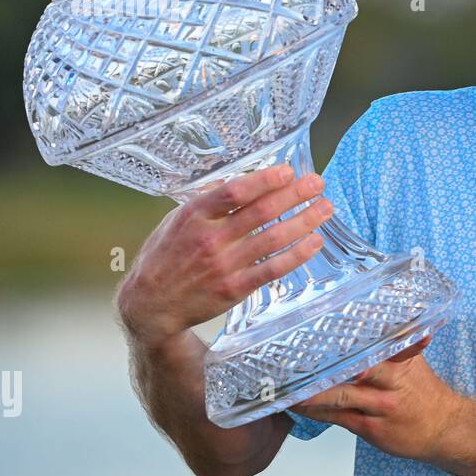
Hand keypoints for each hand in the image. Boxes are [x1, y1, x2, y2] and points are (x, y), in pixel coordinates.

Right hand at [116, 164, 333, 345]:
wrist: (150, 305)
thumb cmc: (164, 256)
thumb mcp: (175, 220)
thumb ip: (206, 201)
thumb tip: (237, 179)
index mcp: (194, 216)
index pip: (234, 192)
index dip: (264, 180)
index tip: (288, 170)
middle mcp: (210, 239)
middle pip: (261, 212)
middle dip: (294, 194)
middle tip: (317, 182)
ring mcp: (224, 265)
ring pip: (273, 238)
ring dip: (304, 221)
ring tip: (326, 207)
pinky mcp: (235, 288)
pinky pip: (273, 269)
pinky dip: (297, 255)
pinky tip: (315, 241)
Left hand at [289, 333, 464, 463]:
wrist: (445, 428)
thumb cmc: (424, 393)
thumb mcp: (414, 361)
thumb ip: (393, 342)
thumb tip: (368, 318)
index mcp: (402, 358)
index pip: (375, 339)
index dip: (349, 331)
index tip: (322, 320)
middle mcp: (392, 380)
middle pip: (357, 365)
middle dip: (326, 360)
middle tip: (295, 351)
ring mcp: (380, 405)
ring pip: (341, 394)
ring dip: (312, 389)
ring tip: (286, 381)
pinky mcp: (370, 426)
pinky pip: (337, 417)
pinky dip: (314, 410)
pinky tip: (296, 404)